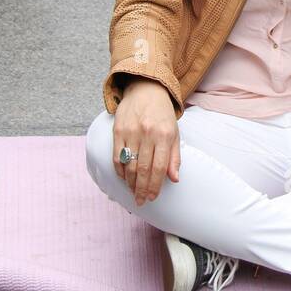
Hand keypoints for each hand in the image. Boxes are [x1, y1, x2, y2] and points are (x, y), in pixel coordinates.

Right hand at [112, 76, 180, 204]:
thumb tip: (174, 179)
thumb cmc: (162, 114)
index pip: (159, 167)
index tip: (152, 198)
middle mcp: (147, 133)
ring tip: (133, 192)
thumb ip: (174, 157)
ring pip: (128, 165)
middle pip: (142, 169)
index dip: (155, 186)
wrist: (146, 89)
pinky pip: (116, 156)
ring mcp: (130, 132)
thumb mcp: (174, 132)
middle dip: (141, 189)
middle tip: (140, 201)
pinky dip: (119, 170)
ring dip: (130, 183)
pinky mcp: (117, 130)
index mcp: (164, 135)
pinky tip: (123, 178)